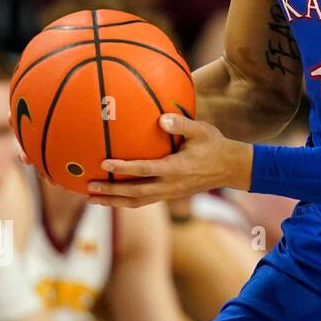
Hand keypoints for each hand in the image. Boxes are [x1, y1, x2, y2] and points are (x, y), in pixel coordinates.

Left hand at [86, 114, 252, 207]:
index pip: (145, 170)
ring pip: (137, 202)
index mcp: (176, 169)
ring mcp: (170, 193)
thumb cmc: (215, 145)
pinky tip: (113, 198)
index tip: (104, 164)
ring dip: (114, 202)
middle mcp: (170, 185)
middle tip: (88, 188)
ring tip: (92, 199)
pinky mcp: (170, 195)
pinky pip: (144, 201)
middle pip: (134, 193)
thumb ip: (181, 124)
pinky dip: (126, 201)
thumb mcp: (202, 131)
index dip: (124, 169)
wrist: (231, 168)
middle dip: (110, 192)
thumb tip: (161, 118)